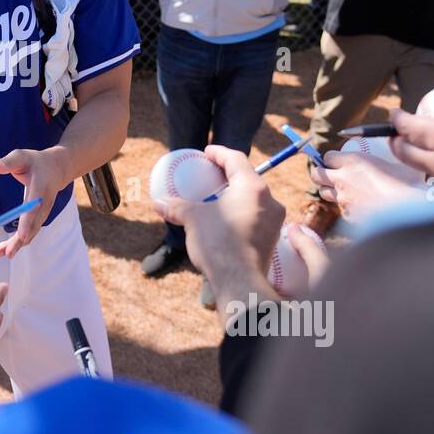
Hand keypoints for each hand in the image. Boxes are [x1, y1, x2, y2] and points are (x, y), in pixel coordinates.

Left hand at [0, 147, 70, 257]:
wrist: (57, 168)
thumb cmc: (36, 161)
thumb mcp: (23, 156)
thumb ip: (9, 161)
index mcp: (41, 187)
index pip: (35, 206)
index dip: (28, 221)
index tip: (21, 236)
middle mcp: (44, 203)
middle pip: (33, 225)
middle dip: (21, 240)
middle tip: (8, 253)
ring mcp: (43, 213)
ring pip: (31, 232)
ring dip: (16, 245)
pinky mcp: (38, 218)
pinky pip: (28, 232)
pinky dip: (17, 242)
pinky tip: (2, 251)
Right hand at [154, 145, 285, 305]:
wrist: (239, 280)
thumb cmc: (217, 242)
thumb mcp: (192, 219)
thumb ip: (177, 207)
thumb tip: (158, 203)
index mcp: (253, 187)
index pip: (236, 159)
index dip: (219, 153)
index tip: (206, 153)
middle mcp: (270, 200)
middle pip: (248, 178)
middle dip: (229, 175)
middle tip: (211, 176)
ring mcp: (275, 220)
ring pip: (255, 199)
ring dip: (237, 196)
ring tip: (218, 200)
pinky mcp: (273, 238)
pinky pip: (257, 217)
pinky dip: (242, 213)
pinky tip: (227, 222)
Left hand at [310, 151, 424, 220]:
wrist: (409, 212)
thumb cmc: (407, 185)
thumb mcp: (395, 164)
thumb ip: (381, 162)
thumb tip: (386, 158)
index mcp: (352, 161)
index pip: (328, 157)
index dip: (332, 159)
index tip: (338, 161)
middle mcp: (342, 179)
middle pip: (317, 174)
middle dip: (322, 174)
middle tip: (332, 175)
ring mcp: (343, 198)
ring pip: (324, 193)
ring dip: (331, 190)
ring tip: (345, 191)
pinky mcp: (348, 215)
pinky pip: (341, 209)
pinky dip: (346, 208)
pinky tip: (360, 208)